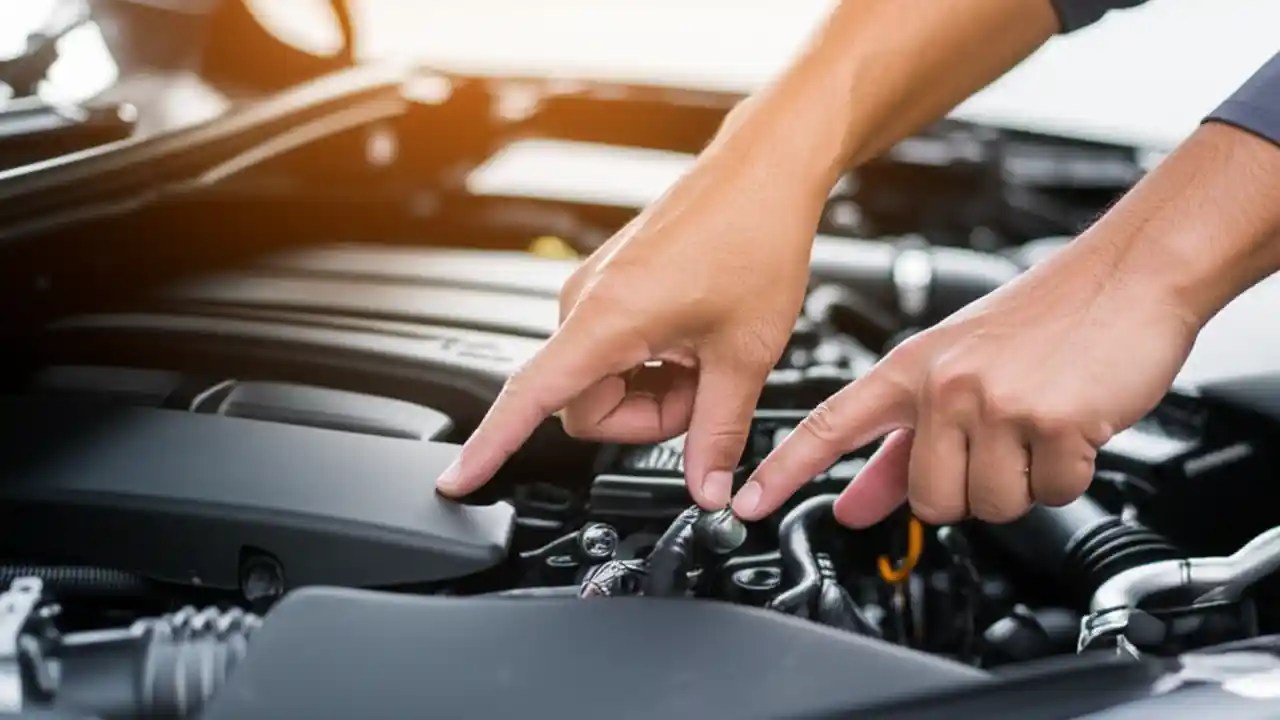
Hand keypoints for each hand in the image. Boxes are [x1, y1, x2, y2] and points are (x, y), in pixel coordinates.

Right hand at [436, 132, 828, 507]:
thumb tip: (706, 488)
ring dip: (652, 394)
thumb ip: (718, 431)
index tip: (456, 481)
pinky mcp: (610, 288)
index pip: (529, 397)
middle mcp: (585, 302)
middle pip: (582, 407)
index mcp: (607, 318)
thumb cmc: (753, 239)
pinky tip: (694, 345)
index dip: (490, 447)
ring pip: (600, 383)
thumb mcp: (745, 354)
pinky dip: (651, 367)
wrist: (763, 173)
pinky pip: (612, 353)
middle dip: (642, 422)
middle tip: (703, 397)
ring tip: (707, 361)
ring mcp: (595, 293)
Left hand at [732, 235, 1199, 526]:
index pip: (829, 425)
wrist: (1128, 275)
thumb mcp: (957, 369)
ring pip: (989, 506)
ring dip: (1022, 483)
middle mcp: (943, 384)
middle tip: (999, 444)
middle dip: (969, 490)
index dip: (784, 471)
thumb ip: (900, 442)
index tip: (746, 504)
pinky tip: (1070, 427)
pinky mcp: (1049, 419)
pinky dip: (1067, 473)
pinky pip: (1049, 493)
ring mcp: (994, 401)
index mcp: (911, 368)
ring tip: (1036, 428)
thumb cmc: (1042, 322)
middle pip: (929, 500)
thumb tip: (857, 502)